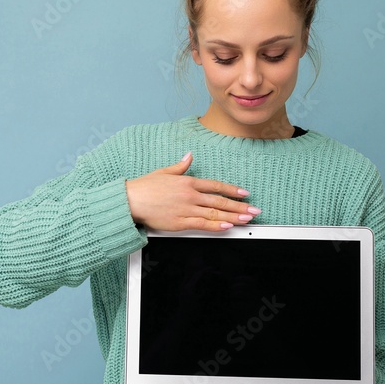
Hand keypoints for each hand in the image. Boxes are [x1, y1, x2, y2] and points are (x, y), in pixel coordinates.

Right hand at [125, 152, 259, 230]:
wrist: (130, 200)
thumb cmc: (144, 187)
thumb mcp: (164, 172)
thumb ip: (180, 166)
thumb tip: (189, 156)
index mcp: (187, 182)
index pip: (215, 186)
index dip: (232, 190)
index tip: (244, 194)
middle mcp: (189, 195)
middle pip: (219, 201)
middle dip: (239, 206)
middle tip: (254, 210)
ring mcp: (185, 209)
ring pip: (214, 213)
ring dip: (232, 216)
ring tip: (246, 219)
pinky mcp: (179, 222)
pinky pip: (201, 224)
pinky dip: (215, 225)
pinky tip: (227, 226)